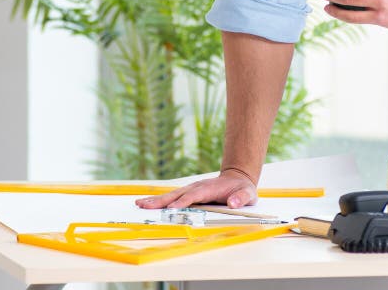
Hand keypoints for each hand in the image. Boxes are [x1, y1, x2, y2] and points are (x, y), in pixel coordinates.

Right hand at [135, 169, 257, 209]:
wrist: (237, 180)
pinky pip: (172, 198)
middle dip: (162, 200)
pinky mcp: (188, 194)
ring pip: (171, 196)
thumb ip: (241, 198)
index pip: (195, 195)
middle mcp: (197, 188)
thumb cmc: (241, 189)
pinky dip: (159, 201)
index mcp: (209, 188)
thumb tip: (233, 202)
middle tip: (145, 206)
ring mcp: (191, 190)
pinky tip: (146, 204)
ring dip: (156, 201)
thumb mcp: (247, 194)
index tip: (173, 208)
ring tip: (139, 204)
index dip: (184, 201)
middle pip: (177, 194)